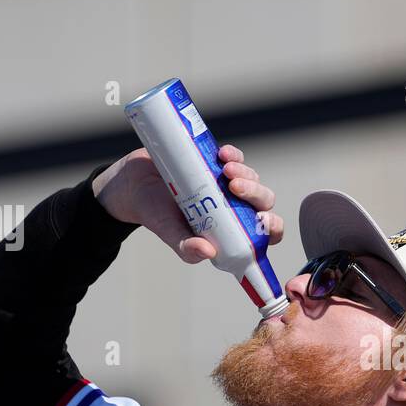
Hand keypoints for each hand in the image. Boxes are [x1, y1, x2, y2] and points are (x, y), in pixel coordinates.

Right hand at [91, 144, 284, 263]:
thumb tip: (208, 252)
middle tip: (235, 188)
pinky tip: (222, 153)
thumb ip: (186, 247)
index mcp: (230, 229)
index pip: (264, 232)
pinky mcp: (215, 161)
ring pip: (252, 178)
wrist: (132, 184)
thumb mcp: (169, 233)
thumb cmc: (155, 214)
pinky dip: (234, 155)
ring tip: (225, 169)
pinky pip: (235, 157)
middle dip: (256, 193)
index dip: (272, 227)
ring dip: (246, 173)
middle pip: (262, 201)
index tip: (264, 220)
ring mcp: (226, 183)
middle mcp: (233, 206)